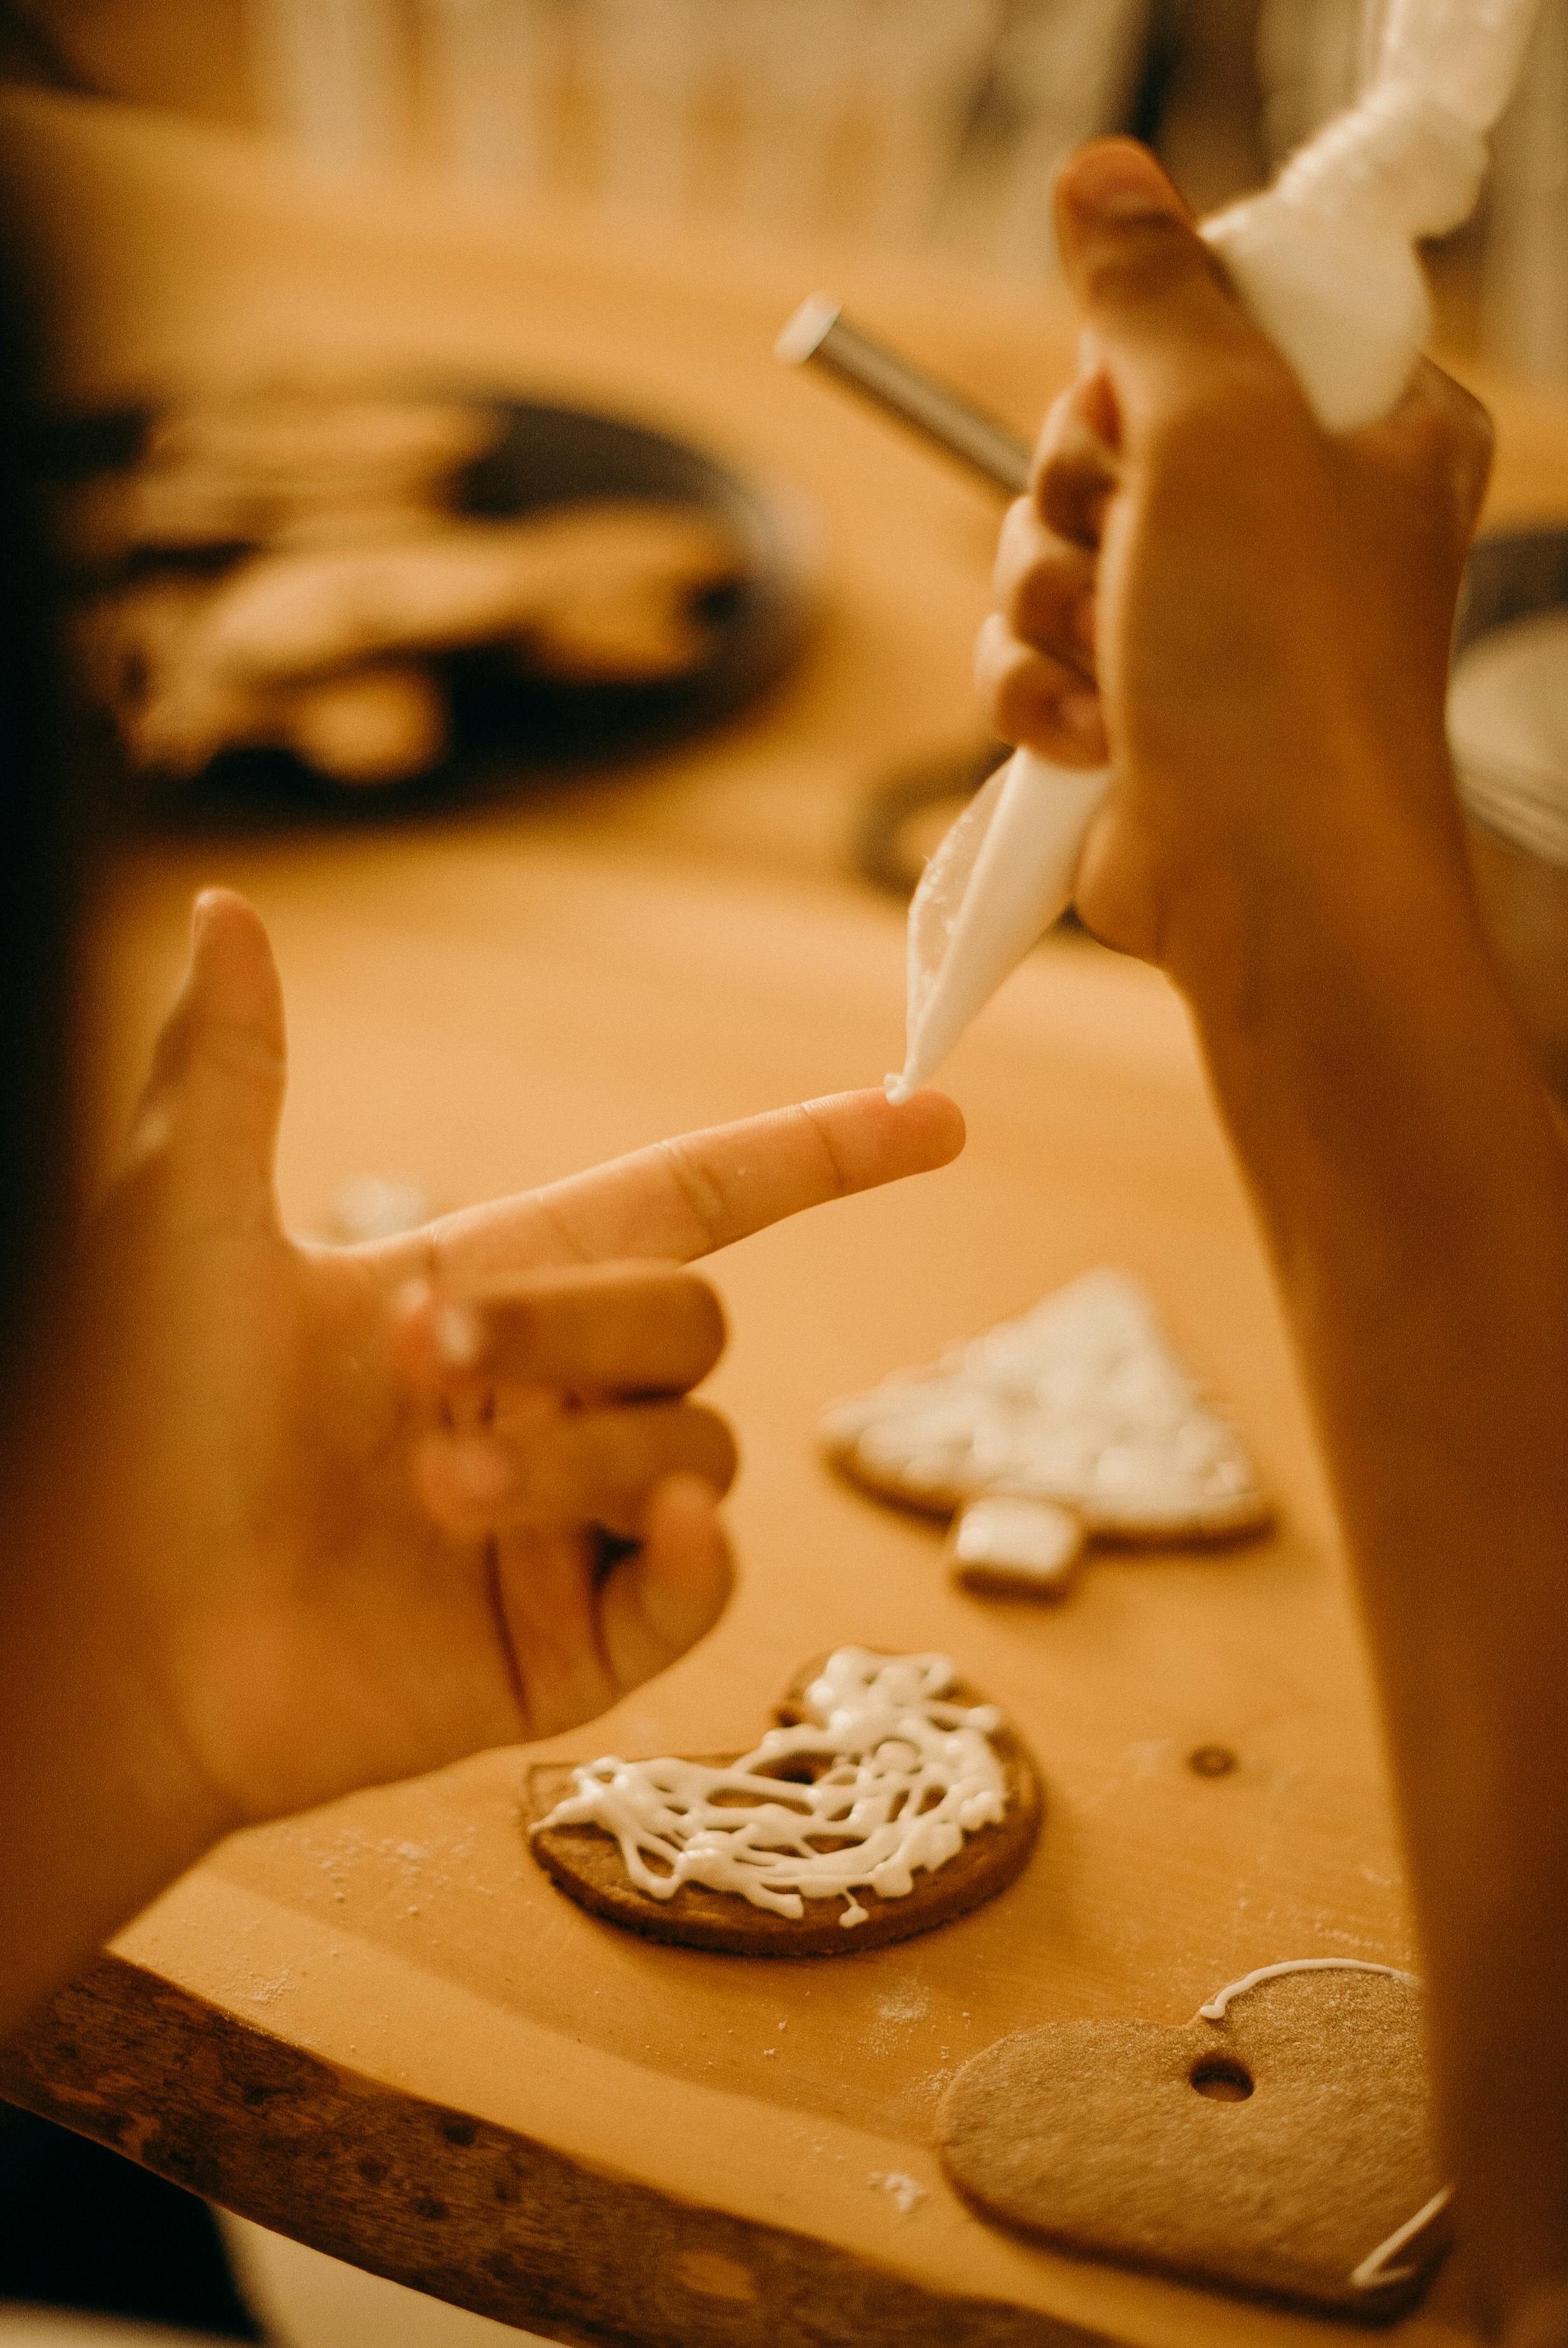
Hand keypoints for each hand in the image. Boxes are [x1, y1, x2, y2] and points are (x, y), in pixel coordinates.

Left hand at [9, 892, 961, 1888]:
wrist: (95, 1635)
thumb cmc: (121, 1426)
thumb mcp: (179, 1231)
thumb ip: (228, 1075)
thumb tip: (223, 906)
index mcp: (495, 1284)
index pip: (699, 1198)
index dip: (817, 1151)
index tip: (932, 1112)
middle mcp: (554, 1395)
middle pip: (689, 1320)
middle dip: (576, 1328)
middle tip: (423, 1358)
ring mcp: (569, 1523)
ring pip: (690, 1447)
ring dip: (580, 1452)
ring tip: (435, 1483)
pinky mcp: (567, 1641)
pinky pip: (696, 1587)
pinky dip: (693, 1554)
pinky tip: (650, 1533)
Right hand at [973, 139, 1492, 995]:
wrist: (1266, 881)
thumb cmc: (1278, 664)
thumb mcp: (1215, 423)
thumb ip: (1152, 293)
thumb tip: (1101, 173)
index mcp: (1365, 424)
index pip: (1221, 315)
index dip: (1150, 358)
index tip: (1149, 413)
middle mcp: (1291, 513)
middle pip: (1106, 428)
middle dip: (1081, 501)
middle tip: (1134, 552)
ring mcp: (1208, 616)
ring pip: (1047, 543)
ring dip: (1049, 606)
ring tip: (1121, 666)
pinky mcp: (1135, 704)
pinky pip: (1026, 650)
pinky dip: (1039, 693)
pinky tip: (1097, 735)